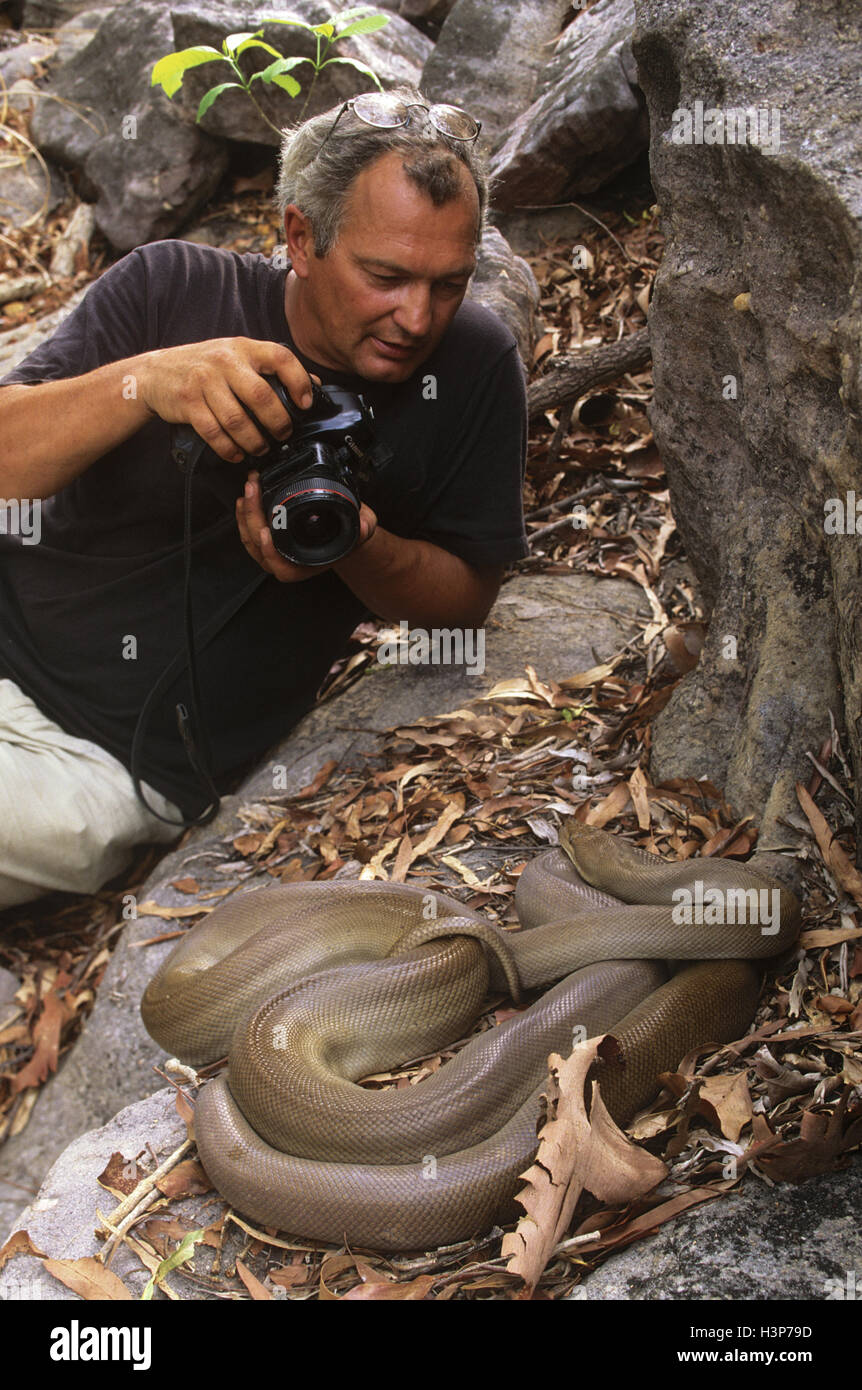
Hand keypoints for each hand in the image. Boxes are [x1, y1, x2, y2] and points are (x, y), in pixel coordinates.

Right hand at [136, 337, 313, 462]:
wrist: (155, 372)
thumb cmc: (203, 366)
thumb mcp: (237, 356)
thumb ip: (270, 367)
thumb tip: (312, 383)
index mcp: (243, 348)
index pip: (280, 357)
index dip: (299, 381)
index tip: (305, 403)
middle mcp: (224, 361)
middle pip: (261, 396)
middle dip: (278, 422)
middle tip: (283, 434)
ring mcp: (204, 381)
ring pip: (238, 420)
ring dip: (254, 441)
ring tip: (261, 448)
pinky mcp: (188, 402)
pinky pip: (214, 432)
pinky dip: (229, 448)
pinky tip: (237, 453)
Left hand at [236, 471, 377, 581]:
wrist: (344, 533)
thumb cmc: (349, 534)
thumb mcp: (362, 528)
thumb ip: (363, 526)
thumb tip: (363, 524)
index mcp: (307, 565)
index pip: (282, 567)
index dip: (270, 552)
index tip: (266, 532)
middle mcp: (288, 561)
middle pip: (259, 546)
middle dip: (251, 517)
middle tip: (252, 491)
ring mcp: (276, 552)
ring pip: (250, 540)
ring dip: (244, 515)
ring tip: (248, 490)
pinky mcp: (269, 540)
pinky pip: (250, 533)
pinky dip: (245, 515)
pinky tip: (247, 497)